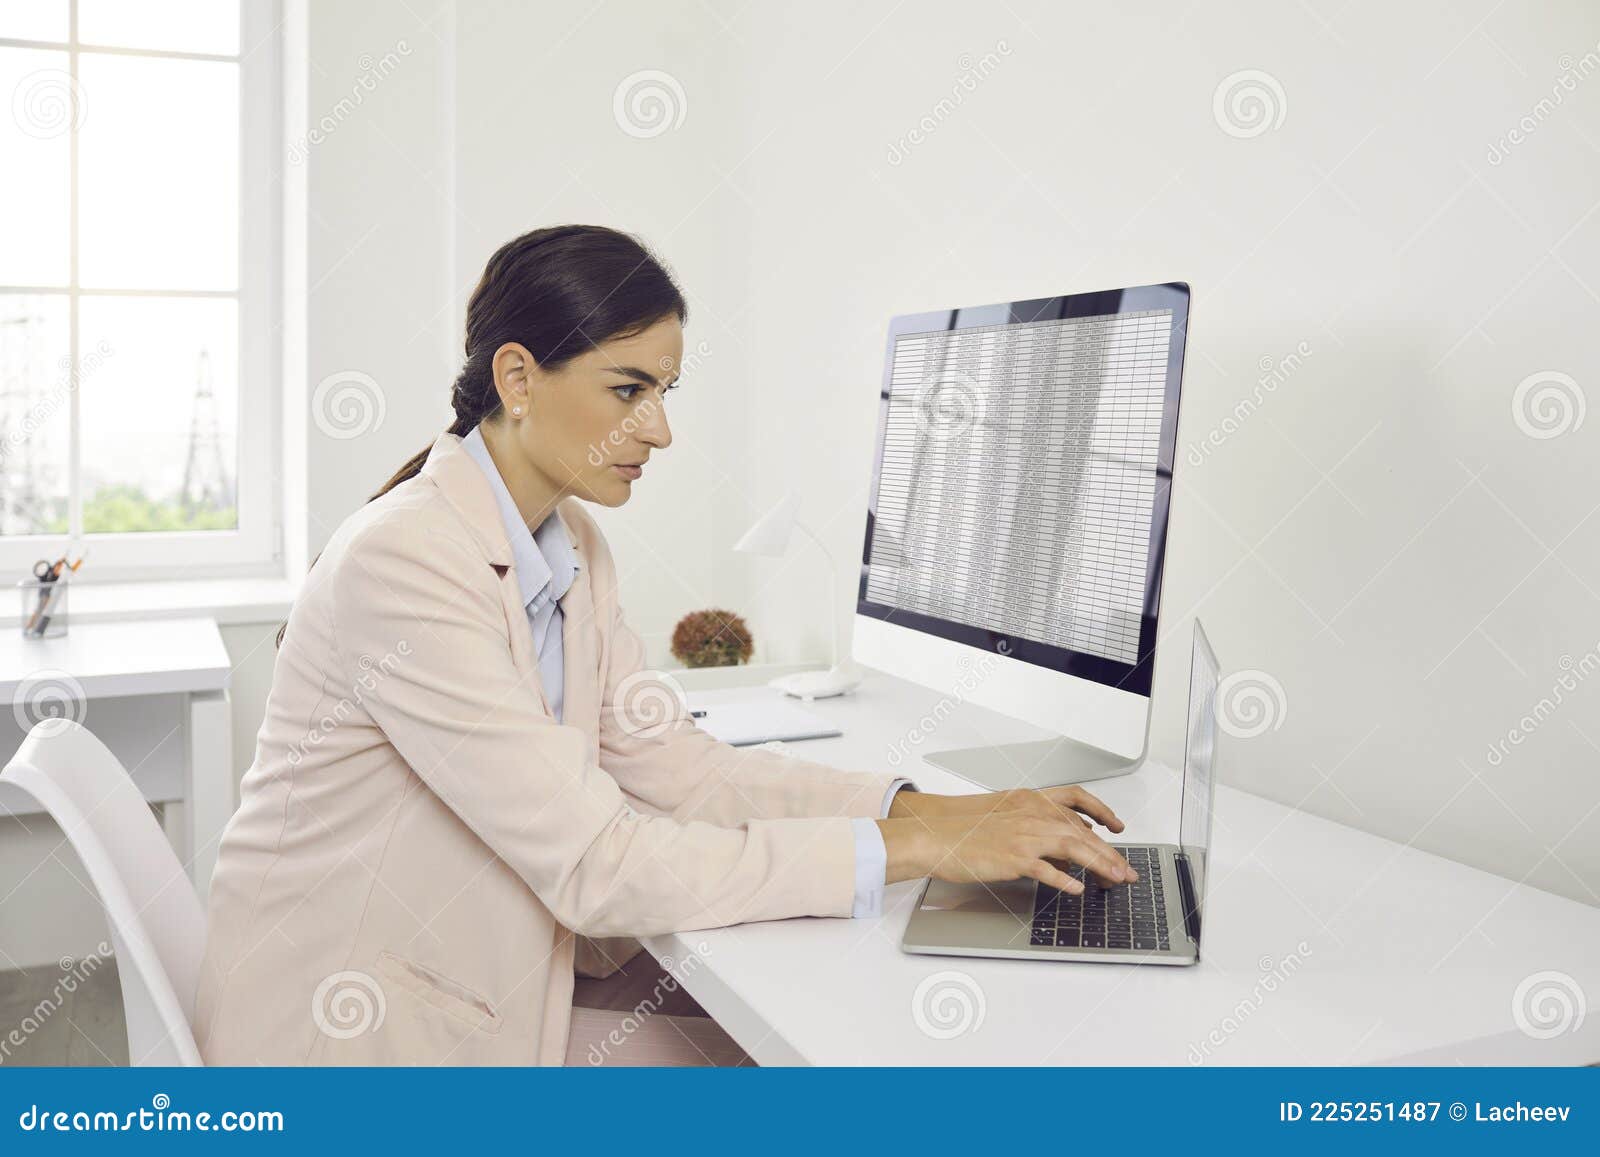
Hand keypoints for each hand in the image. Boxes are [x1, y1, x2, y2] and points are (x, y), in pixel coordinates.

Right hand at [878, 785, 1135, 893]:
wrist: (936, 834)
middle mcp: (1031, 815)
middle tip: (1126, 870)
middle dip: (1109, 852)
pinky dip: (1065, 880)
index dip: (1102, 819)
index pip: (1077, 807)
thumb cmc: (964, 829)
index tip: (1116, 830)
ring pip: (1073, 847)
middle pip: (1082, 832)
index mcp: (1030, 802)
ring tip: (1116, 879)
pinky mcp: (1013, 856)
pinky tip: (1077, 889)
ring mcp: (1023, 836)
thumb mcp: (1005, 817)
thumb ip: (1033, 825)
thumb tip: (1060, 843)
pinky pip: (1047, 869)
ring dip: (1099, 864)